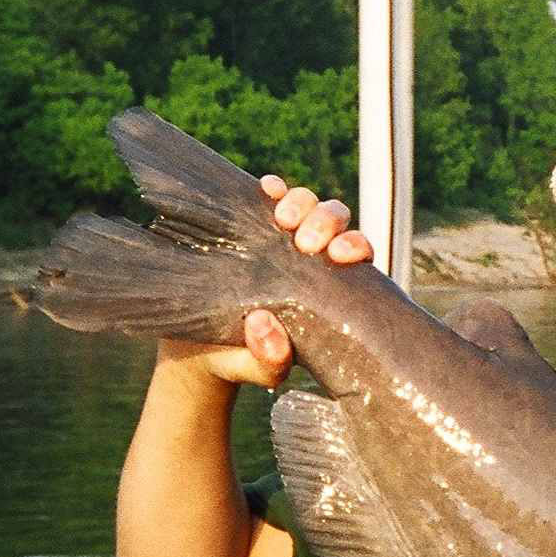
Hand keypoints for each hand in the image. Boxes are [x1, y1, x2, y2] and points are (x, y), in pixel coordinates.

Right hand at [151, 175, 376, 388]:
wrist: (198, 348)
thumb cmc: (242, 360)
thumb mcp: (258, 369)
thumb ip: (269, 360)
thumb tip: (267, 327)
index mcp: (329, 286)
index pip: (357, 255)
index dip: (356, 247)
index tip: (338, 255)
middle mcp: (310, 255)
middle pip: (335, 220)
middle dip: (327, 221)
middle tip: (306, 242)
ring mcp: (280, 237)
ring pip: (306, 202)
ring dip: (301, 202)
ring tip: (282, 218)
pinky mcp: (250, 225)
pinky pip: (268, 195)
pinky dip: (271, 187)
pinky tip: (265, 188)